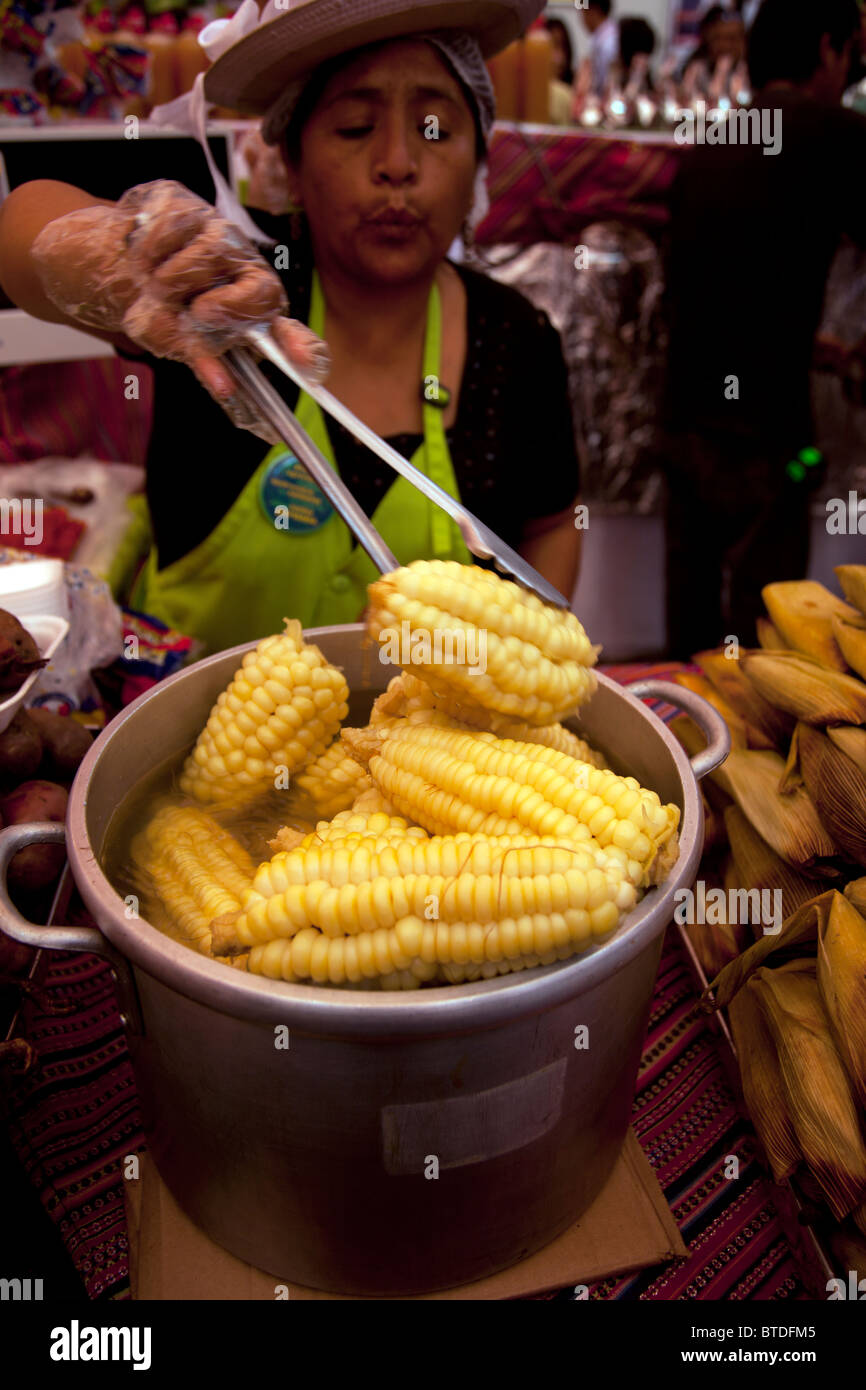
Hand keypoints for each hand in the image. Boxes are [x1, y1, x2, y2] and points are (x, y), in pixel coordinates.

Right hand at [32, 179, 327, 438]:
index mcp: (251, 307)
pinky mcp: (189, 205)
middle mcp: (246, 267)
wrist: (118, 263)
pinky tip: (147, 259)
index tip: (306, 365)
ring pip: (206, 258)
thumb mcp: (175, 339)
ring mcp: (221, 233)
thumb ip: (200, 358)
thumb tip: (223, 386)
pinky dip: (150, 252)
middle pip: (260, 289)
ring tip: (158, 286)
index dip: (300, 346)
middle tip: (198, 313)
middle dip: (226, 307)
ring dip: (169, 282)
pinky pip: (172, 230)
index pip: (286, 328)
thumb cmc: (159, 306)